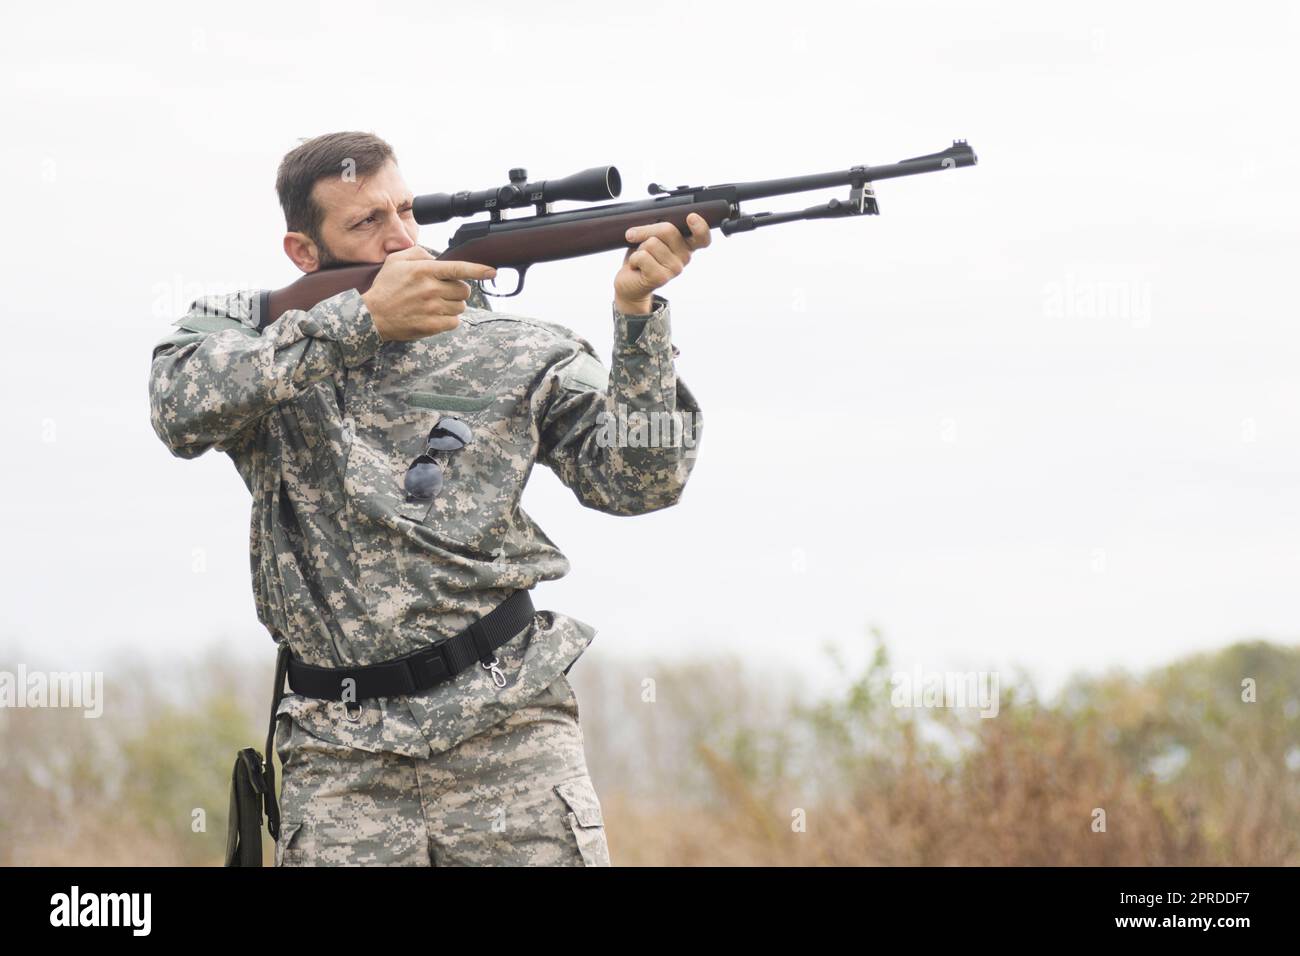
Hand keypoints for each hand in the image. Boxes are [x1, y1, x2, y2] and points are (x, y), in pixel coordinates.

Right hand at [361, 246, 496, 341]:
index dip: (478, 270)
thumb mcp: (396, 261)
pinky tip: (434, 316)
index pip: (458, 268)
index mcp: (424, 271)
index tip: (492, 272)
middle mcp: (431, 289)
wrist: (373, 316)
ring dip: (452, 305)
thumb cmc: (386, 287)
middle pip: (464, 290)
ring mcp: (432, 309)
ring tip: (434, 304)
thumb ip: (419, 253)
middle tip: (441, 291)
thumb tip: (437, 257)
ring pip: (461, 307)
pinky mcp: (432, 326)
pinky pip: (454, 322)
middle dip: (457, 290)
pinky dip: (448, 319)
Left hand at [614, 212, 711, 313]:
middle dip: (647, 231)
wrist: (631, 283)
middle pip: (668, 230)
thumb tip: (635, 233)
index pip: (702, 237)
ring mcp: (675, 269)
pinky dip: (634, 259)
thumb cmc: (642, 256)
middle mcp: (685, 257)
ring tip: (642, 259)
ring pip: (652, 243)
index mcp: (687, 245)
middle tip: (640, 242)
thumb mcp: (650, 237)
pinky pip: (642, 256)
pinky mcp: (661, 278)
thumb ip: (654, 231)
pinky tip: (637, 267)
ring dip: (640, 248)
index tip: (691, 217)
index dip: (700, 227)